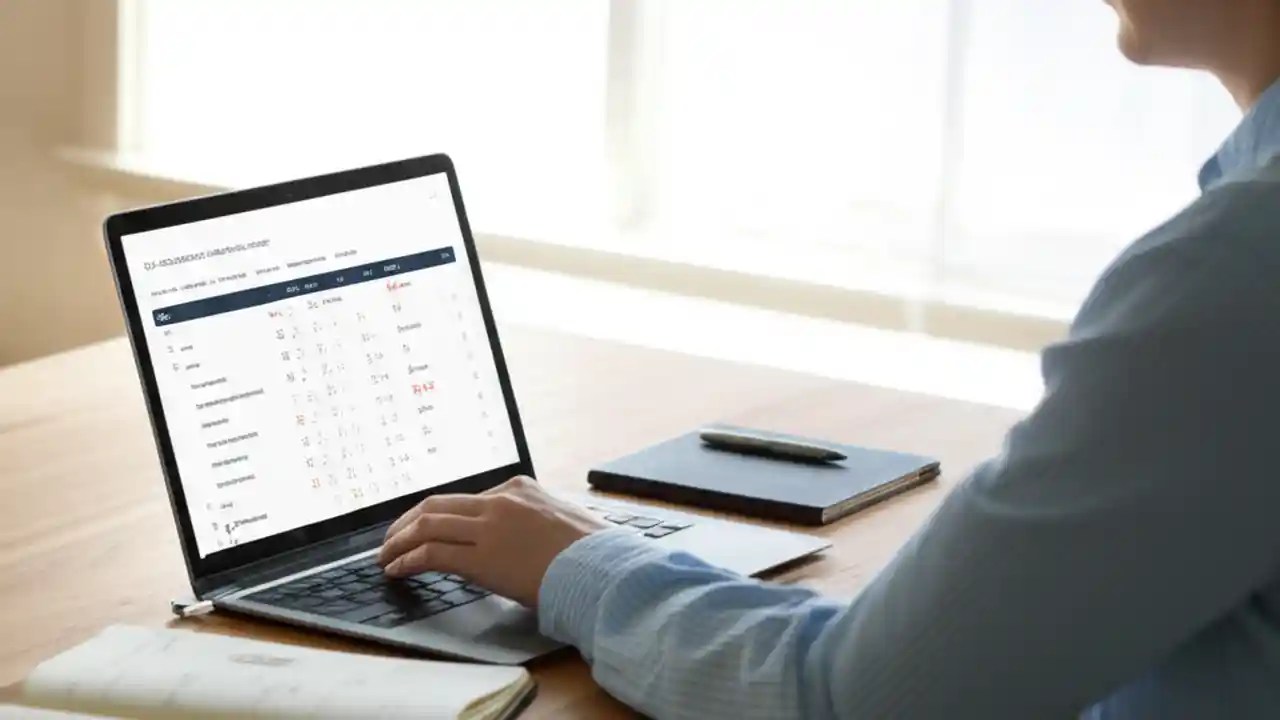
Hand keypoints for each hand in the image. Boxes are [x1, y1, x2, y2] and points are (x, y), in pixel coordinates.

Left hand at [377, 476, 609, 606]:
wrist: (603, 569)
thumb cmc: (592, 554)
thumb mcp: (560, 522)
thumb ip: (532, 523)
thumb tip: (518, 541)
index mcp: (519, 489)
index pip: (465, 498)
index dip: (436, 514)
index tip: (424, 525)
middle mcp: (500, 501)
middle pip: (436, 504)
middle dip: (406, 522)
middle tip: (391, 538)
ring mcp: (489, 528)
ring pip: (427, 525)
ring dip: (398, 541)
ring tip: (385, 556)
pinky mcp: (481, 558)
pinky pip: (431, 554)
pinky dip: (407, 560)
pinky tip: (397, 570)